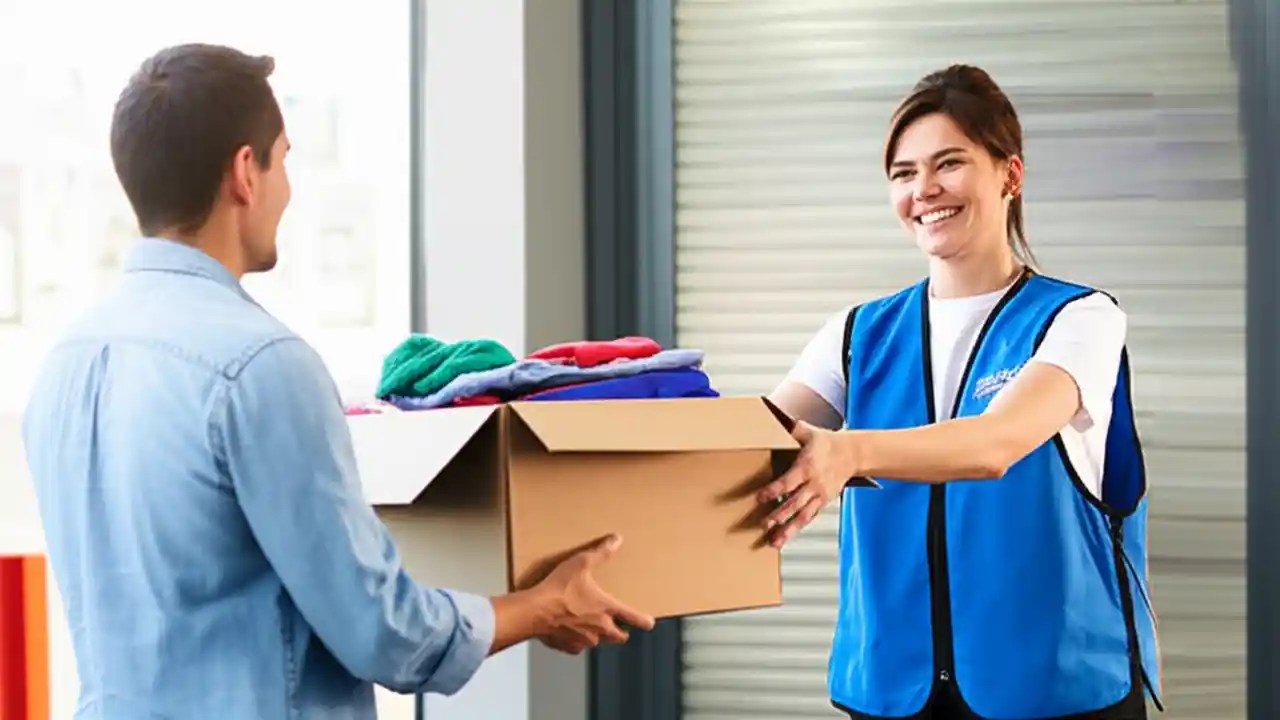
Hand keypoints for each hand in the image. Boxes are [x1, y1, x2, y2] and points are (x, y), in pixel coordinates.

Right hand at [530, 534, 655, 654]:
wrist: (534, 611)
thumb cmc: (558, 589)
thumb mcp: (581, 564)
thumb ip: (600, 553)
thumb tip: (616, 540)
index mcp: (607, 609)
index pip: (634, 618)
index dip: (644, 621)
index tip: (649, 623)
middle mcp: (600, 629)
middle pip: (619, 637)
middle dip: (620, 632)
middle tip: (617, 625)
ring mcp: (584, 641)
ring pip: (598, 642)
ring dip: (597, 635)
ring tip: (588, 623)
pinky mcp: (568, 647)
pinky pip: (578, 646)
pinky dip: (576, 640)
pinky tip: (568, 629)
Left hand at [758, 421, 852, 547]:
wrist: (853, 454)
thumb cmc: (828, 442)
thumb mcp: (810, 432)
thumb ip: (794, 429)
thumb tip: (776, 418)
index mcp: (808, 466)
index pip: (789, 482)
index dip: (774, 491)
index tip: (760, 498)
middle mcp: (814, 484)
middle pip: (794, 503)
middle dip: (778, 515)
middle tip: (764, 524)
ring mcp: (819, 495)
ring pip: (802, 516)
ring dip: (788, 530)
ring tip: (774, 542)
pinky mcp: (823, 502)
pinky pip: (809, 517)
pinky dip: (797, 528)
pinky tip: (785, 537)